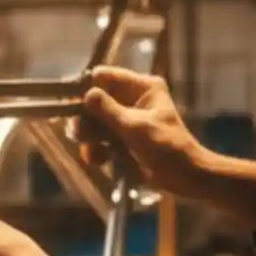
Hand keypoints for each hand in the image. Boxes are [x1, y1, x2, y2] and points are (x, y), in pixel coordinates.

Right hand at [74, 66, 212, 199]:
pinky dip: (95, 150)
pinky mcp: (118, 140)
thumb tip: (87, 94)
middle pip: (93, 100)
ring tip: (92, 151)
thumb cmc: (168, 148)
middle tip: (80, 134)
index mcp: (141, 88)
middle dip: (84, 118)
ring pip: (91, 122)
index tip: (71, 105)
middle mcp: (130, 100)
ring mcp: (123, 121)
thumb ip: (109, 111)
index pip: (105, 77)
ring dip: (88, 137)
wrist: (185, 179)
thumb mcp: (137, 127)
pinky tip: (100, 160)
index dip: (86, 88)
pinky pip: (96, 141)